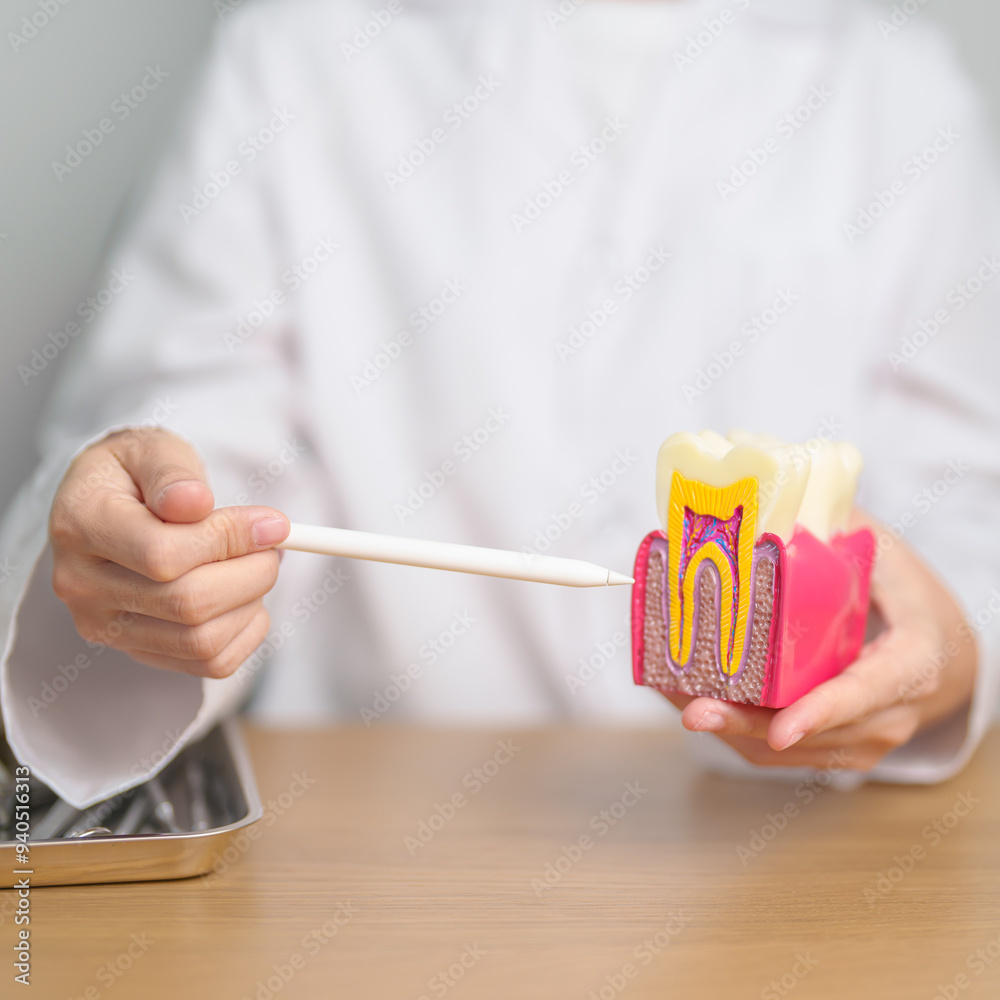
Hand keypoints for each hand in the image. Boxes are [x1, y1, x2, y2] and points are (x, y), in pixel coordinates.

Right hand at [49, 427, 288, 677]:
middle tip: (273, 546)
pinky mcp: (135, 649)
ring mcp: (106, 626)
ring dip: (251, 604)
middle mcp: (83, 585)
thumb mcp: (152, 449)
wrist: (110, 504)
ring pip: (202, 640)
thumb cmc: (136, 473)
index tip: (273, 523)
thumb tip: (194, 502)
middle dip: (252, 573)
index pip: (163, 555)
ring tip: (256, 566)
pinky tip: (246, 598)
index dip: (230, 541)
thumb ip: (172, 472)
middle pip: (188, 603)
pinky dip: (245, 633)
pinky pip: (208, 663)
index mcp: (81, 526)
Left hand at [666, 509, 977, 770]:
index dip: (821, 712)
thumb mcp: (889, 559)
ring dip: (726, 727)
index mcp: (910, 664)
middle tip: (694, 709)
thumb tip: (773, 501)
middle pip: (810, 733)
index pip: (864, 693)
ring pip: (783, 750)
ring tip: (674, 696)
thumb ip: (840, 532)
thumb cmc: (910, 601)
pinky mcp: (830, 750)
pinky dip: (730, 728)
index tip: (783, 729)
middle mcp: (887, 716)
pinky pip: (773, 750)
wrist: (940, 657)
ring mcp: (859, 742)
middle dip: (747, 723)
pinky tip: (688, 700)